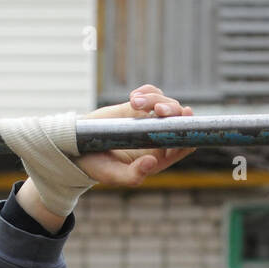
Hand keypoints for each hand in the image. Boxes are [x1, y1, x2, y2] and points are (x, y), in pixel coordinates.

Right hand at [75, 85, 195, 185]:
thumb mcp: (114, 175)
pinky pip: (151, 93)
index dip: (189, 131)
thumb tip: (153, 161)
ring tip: (135, 102)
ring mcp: (149, 120)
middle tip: (158, 109)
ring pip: (165, 102)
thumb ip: (133, 175)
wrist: (79, 148)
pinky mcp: (137, 107)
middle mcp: (158, 138)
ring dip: (155, 98)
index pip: (184, 144)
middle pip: (178, 119)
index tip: (184, 117)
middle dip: (173, 110)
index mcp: (160, 158)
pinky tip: (133, 97)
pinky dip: (146, 91)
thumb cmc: (98, 167)